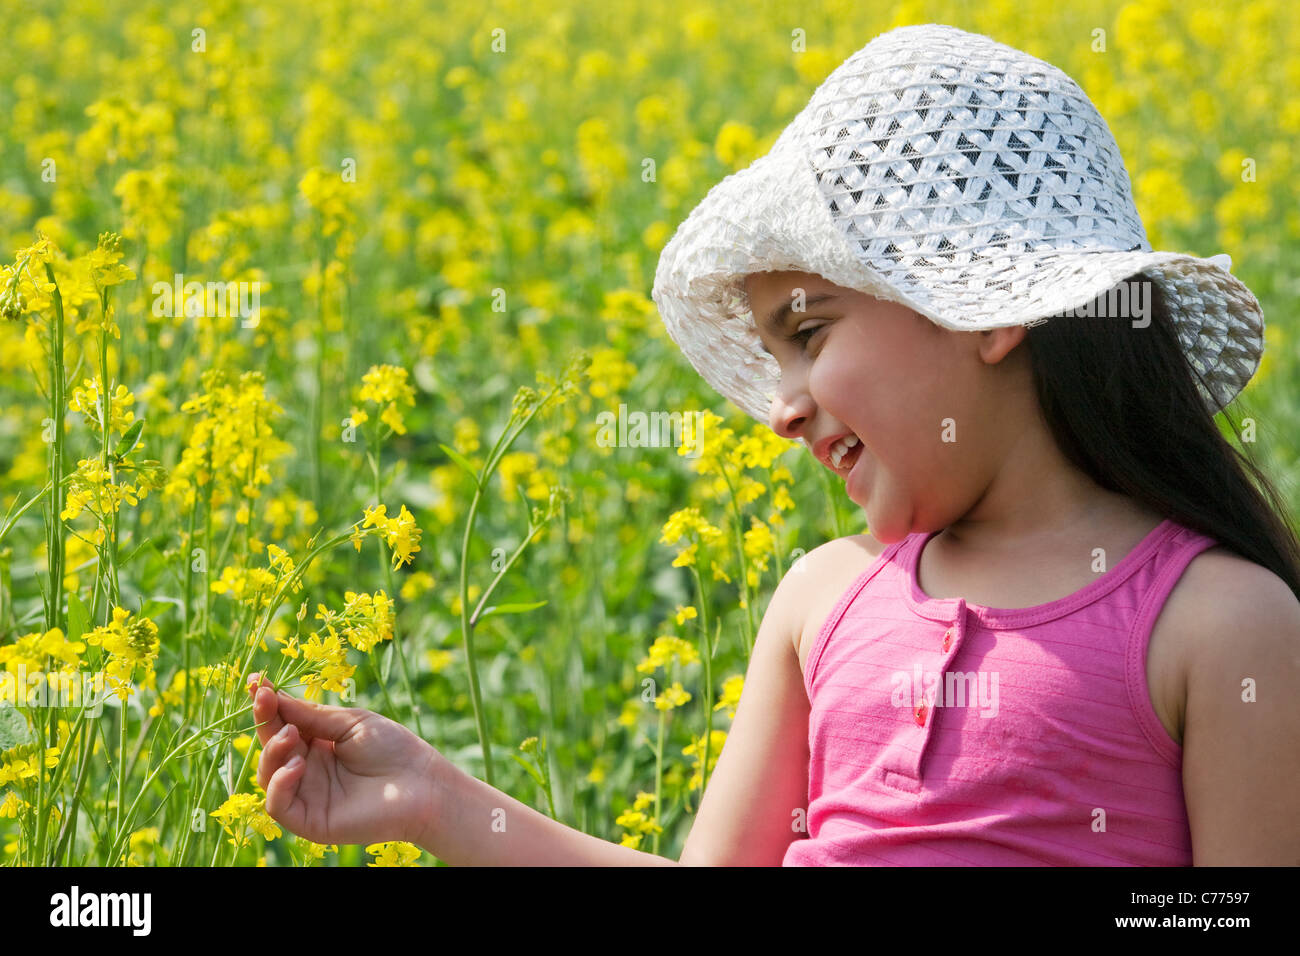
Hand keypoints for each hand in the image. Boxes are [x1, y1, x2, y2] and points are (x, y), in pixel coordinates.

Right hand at [246, 673, 440, 848]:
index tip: (255, 681)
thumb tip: (272, 696)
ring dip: (273, 751)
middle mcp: (307, 769)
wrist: (423, 784)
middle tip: (265, 699)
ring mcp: (308, 796)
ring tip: (292, 734)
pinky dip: (279, 784)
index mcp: (317, 744)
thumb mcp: (350, 723)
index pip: (283, 723)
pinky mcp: (310, 821)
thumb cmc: (394, 749)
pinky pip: (278, 805)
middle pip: (271, 746)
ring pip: (268, 775)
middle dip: (265, 721)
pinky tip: (298, 764)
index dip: (267, 704)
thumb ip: (311, 716)